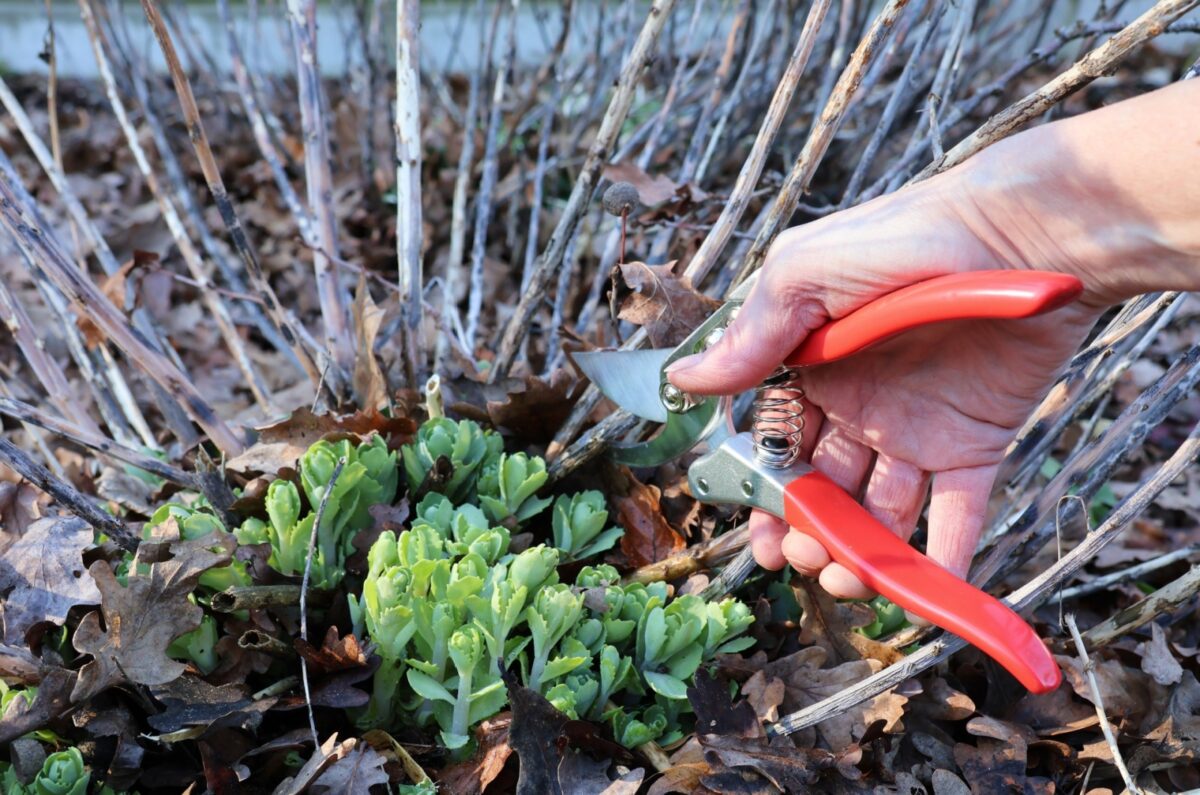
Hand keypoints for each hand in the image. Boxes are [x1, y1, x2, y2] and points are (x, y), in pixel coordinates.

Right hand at [667, 175, 1100, 598]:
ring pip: (879, 509)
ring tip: (848, 576)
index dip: (762, 492)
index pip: (774, 445)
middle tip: (801, 557)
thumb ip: (750, 337)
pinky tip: (927, 586)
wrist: (1019, 234)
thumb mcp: (805, 276)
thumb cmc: (903, 241)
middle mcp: (858, 404)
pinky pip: (956, 511)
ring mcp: (916, 426)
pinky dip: (944, 555)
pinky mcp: (974, 441)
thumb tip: (683, 379)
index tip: (755, 532)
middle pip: (822, 486)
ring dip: (861, 551)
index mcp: (810, 368)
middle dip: (806, 530)